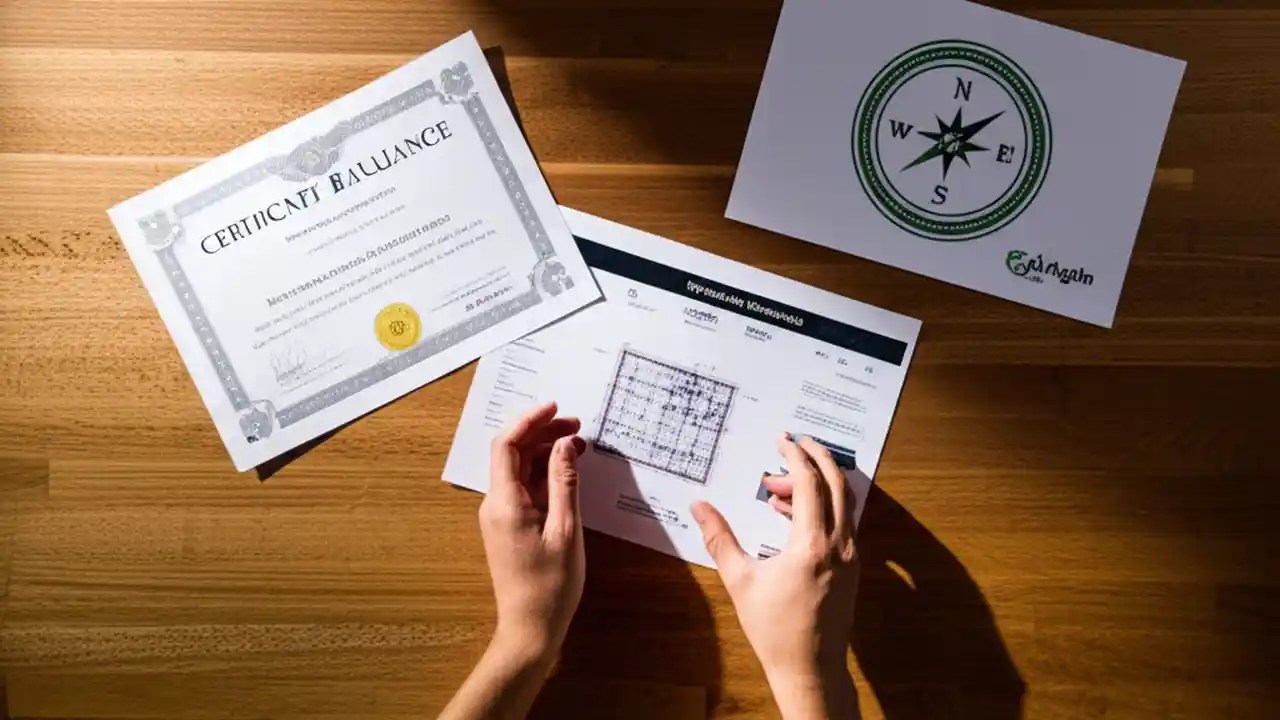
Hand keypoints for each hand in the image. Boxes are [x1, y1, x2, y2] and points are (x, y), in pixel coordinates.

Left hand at [480, 401, 586, 662]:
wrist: (530, 629)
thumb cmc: (551, 585)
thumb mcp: (566, 529)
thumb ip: (564, 482)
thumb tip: (565, 443)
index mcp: (503, 503)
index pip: (506, 445)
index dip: (529, 420)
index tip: (556, 407)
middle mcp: (495, 504)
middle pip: (512, 454)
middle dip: (542, 433)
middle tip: (578, 426)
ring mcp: (500, 516)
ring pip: (519, 470)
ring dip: (545, 452)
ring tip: (578, 445)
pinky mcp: (509, 526)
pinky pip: (523, 488)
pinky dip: (544, 474)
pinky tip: (567, 472)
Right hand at [692, 434, 858, 718]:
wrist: (810, 668)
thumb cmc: (772, 628)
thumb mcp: (739, 579)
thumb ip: (719, 537)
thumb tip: (698, 506)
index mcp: (812, 544)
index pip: (810, 483)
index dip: (795, 455)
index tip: (781, 439)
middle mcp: (840, 544)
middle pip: (837, 482)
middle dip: (815, 457)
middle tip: (791, 446)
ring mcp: (852, 555)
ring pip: (844, 501)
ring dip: (817, 483)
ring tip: (778, 488)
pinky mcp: (853, 566)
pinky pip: (843, 521)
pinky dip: (823, 506)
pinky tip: (792, 514)